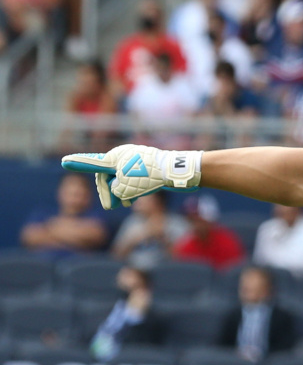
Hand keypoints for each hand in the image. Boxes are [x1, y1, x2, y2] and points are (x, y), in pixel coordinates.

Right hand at [61, 145, 201, 209]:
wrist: (175, 171)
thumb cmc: (148, 177)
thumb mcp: (125, 188)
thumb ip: (114, 191)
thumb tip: (118, 193)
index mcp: (114, 157)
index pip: (91, 163)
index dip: (78, 164)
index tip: (64, 161)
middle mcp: (122, 156)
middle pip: (107, 176)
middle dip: (108, 192)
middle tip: (112, 207)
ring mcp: (135, 161)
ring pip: (120, 179)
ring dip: (120, 193)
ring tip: (127, 205)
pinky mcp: (146, 167)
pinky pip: (132, 180)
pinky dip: (131, 190)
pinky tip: (133, 201)